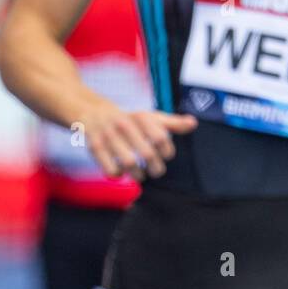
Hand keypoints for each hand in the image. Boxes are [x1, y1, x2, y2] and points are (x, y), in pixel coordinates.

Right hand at [75, 101, 198, 181]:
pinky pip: (110, 169)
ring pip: (129, 163)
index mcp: (141, 117)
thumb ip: (173, 123)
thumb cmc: (130, 120)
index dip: (167, 151)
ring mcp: (108, 136)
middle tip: (157, 171)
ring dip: (139, 175)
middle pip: (147, 153)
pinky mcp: (95, 147)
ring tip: (142, 176)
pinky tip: (123, 172)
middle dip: (156, 168)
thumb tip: (193, 123)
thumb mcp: (151, 118)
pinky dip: (119, 175)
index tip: (166, 156)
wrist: (94, 113)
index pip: (161, 138)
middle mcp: (124, 125)